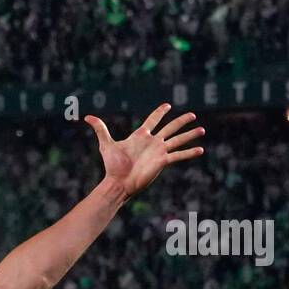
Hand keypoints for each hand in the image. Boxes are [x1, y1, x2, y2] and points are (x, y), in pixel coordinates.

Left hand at [84, 103, 204, 199]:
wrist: (118, 182)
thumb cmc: (112, 166)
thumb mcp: (106, 144)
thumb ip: (100, 129)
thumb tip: (86, 116)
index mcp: (140, 136)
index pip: (153, 120)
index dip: (159, 112)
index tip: (167, 105)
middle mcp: (152, 142)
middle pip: (170, 128)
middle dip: (181, 121)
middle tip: (192, 114)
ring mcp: (159, 152)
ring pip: (177, 140)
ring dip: (190, 135)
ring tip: (202, 129)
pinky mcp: (162, 161)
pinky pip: (178, 155)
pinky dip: (189, 152)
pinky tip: (200, 150)